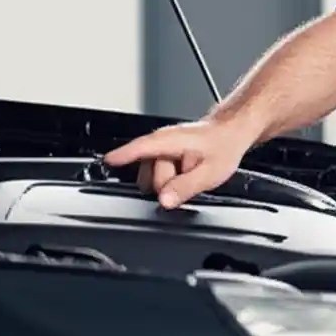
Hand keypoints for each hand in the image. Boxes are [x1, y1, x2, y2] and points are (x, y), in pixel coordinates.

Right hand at [103, 114, 257, 208]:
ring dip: (167, 184)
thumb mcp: (211, 172)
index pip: (141, 148)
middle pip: (150, 179)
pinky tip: (183, 175)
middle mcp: (160, 143)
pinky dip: (167, 181)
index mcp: (170, 141)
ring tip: (188, 174)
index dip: (124, 155)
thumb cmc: (222, 147)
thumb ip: (186, 186)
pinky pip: (154, 178)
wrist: (228, 135)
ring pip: (151, 181)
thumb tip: (164, 200)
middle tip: (191, 176)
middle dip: (168, 185)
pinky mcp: (158, 157)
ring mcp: (158, 150)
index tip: (108, 161)